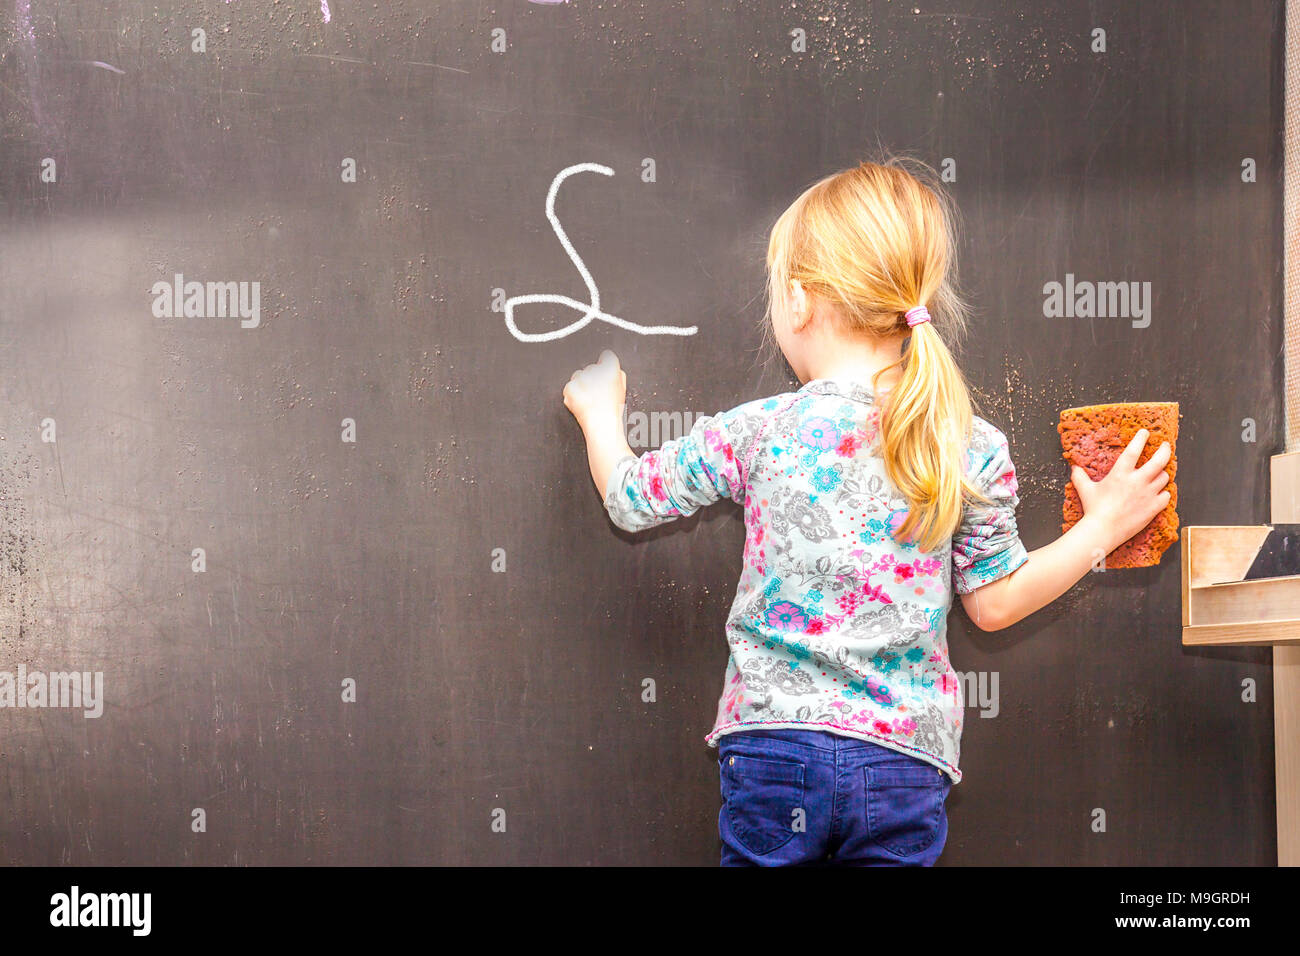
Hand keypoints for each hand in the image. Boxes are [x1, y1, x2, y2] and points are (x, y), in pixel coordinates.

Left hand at [563, 350, 626, 430]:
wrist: (602, 426)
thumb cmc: (613, 409)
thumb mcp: (622, 388)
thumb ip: (616, 373)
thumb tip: (607, 366)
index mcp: (612, 367)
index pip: (607, 356)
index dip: (606, 366)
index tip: (605, 374)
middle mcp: (595, 369)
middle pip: (591, 368)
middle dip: (593, 378)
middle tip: (598, 393)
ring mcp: (581, 378)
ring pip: (578, 376)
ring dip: (582, 385)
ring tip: (590, 400)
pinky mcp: (570, 388)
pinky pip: (569, 388)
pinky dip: (573, 395)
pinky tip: (583, 403)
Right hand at [1071, 428, 1171, 549]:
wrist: (1103, 530)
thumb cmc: (1094, 509)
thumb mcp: (1085, 490)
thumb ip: (1080, 476)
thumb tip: (1074, 468)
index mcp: (1120, 473)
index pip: (1134, 450)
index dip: (1141, 438)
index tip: (1145, 433)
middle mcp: (1137, 481)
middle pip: (1159, 460)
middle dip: (1165, 450)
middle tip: (1165, 446)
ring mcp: (1148, 494)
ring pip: (1164, 477)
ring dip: (1162, 473)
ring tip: (1160, 472)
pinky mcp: (1153, 507)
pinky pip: (1166, 495)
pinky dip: (1164, 493)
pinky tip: (1159, 493)